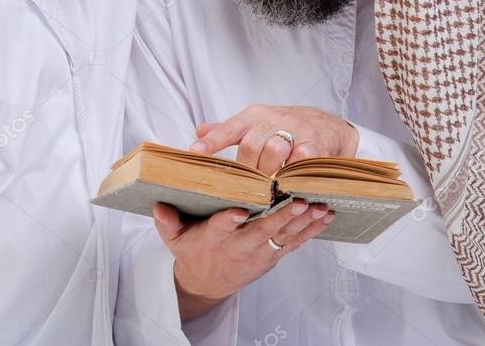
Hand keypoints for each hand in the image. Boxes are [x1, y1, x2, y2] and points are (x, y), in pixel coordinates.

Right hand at [153, 200, 334, 320]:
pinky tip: (325, 216)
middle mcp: (239, 246)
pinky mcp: (273, 255)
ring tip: (318, 206)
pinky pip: (295, 242)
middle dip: (280, 217)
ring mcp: (259, 252)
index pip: (220, 228)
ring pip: (283, 236)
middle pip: (261, 231)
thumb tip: (159, 206)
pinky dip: (311, 230)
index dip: (228, 220)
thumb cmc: (192, 250)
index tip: (237, 210)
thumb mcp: (174, 238)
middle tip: (297, 203)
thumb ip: (167, 222)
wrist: (208, 282)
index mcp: (214, 238)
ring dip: (302, 222)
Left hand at [190, 104, 358, 174]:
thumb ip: (227, 130)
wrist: (329, 125)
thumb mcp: (256, 124)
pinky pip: (299, 161)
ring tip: (263, 190)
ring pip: (274, 151)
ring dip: (268, 173)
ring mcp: (296, 131)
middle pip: (251, 145)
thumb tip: (199, 131)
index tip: (195, 152)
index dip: (212, 141)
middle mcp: (273, 120)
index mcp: (254, 116)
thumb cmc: (286, 128)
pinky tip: (285, 187)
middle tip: (242, 189)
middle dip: (246, 170)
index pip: (229, 127)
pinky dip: (291, 175)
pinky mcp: (315, 144)